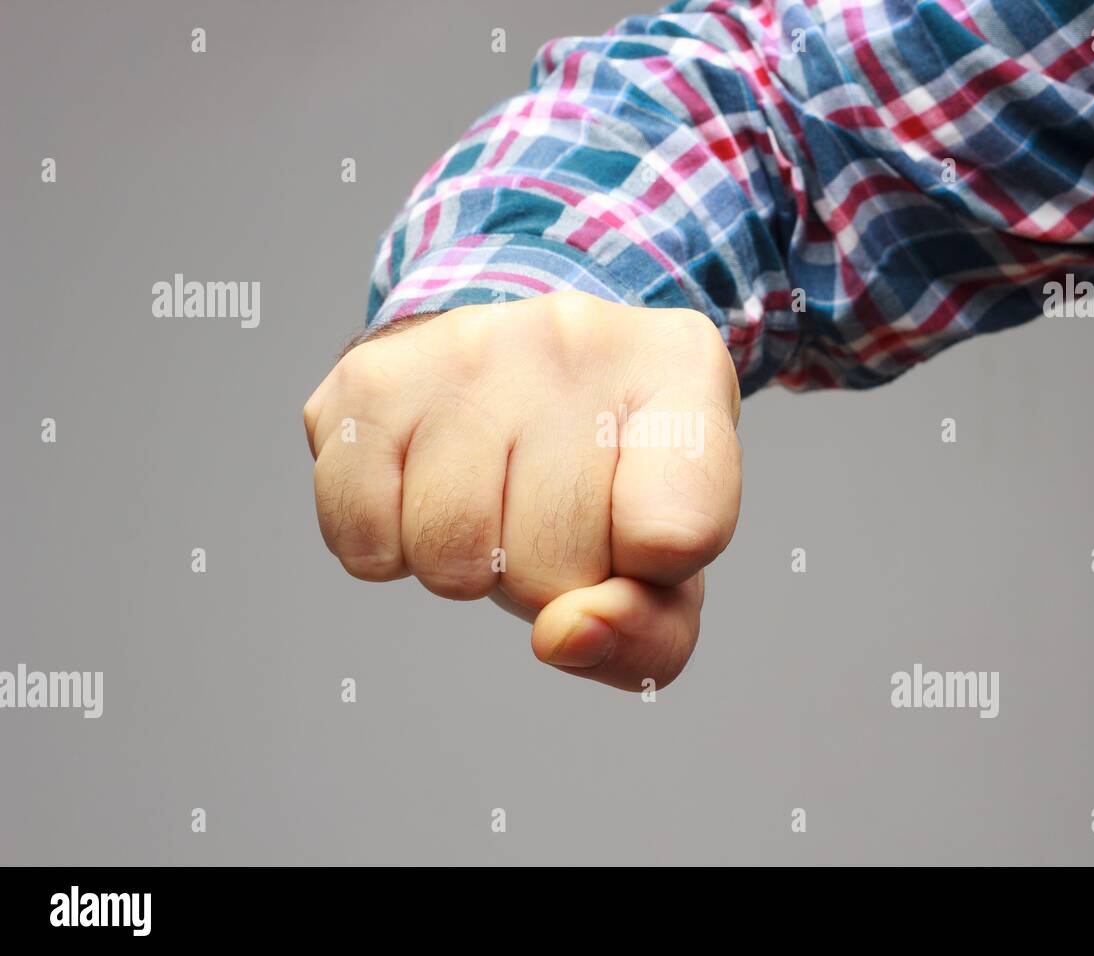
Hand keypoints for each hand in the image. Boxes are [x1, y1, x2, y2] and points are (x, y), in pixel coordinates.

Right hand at [303, 291, 741, 690]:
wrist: (514, 375)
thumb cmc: (603, 487)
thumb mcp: (667, 565)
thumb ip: (649, 634)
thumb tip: (564, 635)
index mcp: (682, 370)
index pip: (678, 529)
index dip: (651, 574)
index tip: (645, 545)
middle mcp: (578, 335)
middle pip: (558, 563)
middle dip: (549, 580)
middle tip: (552, 520)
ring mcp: (468, 345)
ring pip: (452, 552)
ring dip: (467, 569)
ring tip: (492, 505)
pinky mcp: (372, 376)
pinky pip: (365, 535)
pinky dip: (389, 550)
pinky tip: (422, 494)